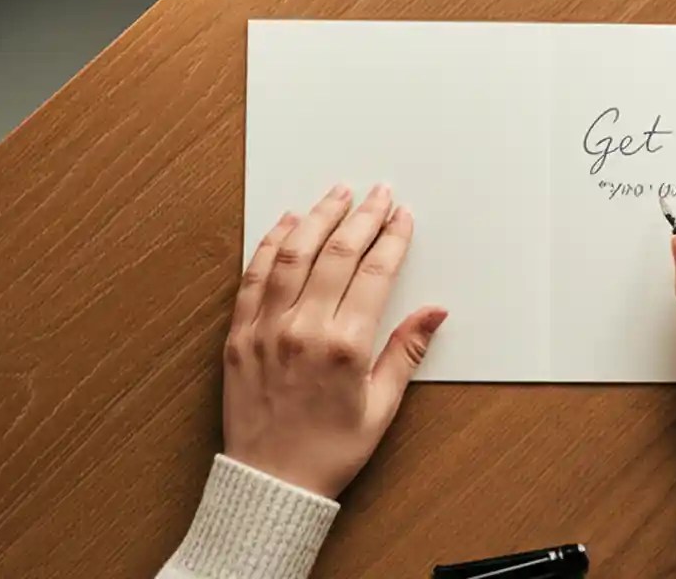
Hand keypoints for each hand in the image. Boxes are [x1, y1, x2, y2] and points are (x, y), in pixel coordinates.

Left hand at [222, 184, 446, 496]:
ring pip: (293, 255)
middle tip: (377, 192)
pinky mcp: (239, 335)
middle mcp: (304, 330)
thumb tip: (435, 313)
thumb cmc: (330, 451)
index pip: (375, 273)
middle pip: (337, 253)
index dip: (391, 238)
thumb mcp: (382, 407)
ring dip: (317, 217)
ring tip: (336, 194)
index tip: (401, 216)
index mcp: (345, 347)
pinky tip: (286, 224)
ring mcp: (267, 329)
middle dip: (362, 216)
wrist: (271, 483)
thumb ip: (406, 352)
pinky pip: (254, 277)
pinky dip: (270, 244)